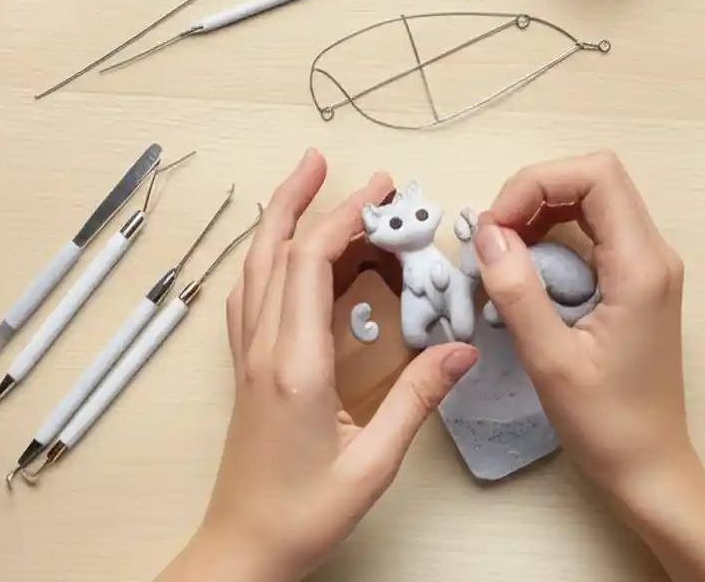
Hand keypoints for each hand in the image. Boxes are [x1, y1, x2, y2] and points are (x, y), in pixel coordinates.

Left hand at [159, 150, 477, 581]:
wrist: (243, 551)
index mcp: (294, 366)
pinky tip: (283, 253)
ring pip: (253, 267)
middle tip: (333, 161)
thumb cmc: (302, 516)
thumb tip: (461, 350)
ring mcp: (247, 359)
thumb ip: (417, 400)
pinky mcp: (247, 371)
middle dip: (303, 198)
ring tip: (306, 184)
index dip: (344, 216)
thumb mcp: (373, 463)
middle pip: (273, 250)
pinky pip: (249, 295)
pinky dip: (267, 258)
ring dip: (278, 219)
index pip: (309, 264)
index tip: (382, 190)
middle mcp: (262, 351)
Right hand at [474, 151, 704, 581]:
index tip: (496, 226)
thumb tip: (488, 234)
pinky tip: (523, 271)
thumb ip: (518, 291)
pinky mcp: (635, 283)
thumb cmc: (606, 425)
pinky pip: (593, 234)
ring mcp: (648, 268)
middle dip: (535, 192)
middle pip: (595, 179)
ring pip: (592, 202)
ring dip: (540, 212)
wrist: (649, 468)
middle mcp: (653, 255)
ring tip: (501, 254)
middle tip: (494, 237)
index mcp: (642, 266)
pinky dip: (552, 236)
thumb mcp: (550, 360)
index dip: (537, 182)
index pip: (597, 175)